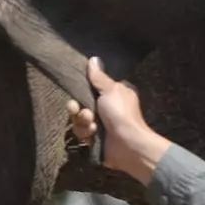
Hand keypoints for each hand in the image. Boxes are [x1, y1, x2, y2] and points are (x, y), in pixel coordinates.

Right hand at [66, 57, 172, 184]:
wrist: (127, 144)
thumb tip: (94, 59)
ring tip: (92, 125)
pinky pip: (81, 131)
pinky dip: (85, 132)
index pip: (92, 87)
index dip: (83, 90)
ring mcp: (102, 122)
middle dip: (79, 109)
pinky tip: (93, 135)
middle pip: (81, 103)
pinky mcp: (96, 136)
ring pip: (79, 118)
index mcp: (116, 93)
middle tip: (82, 111)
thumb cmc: (121, 114)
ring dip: (82, 121)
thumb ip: (99, 77)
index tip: (77, 91)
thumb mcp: (110, 90)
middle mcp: (108, 107)